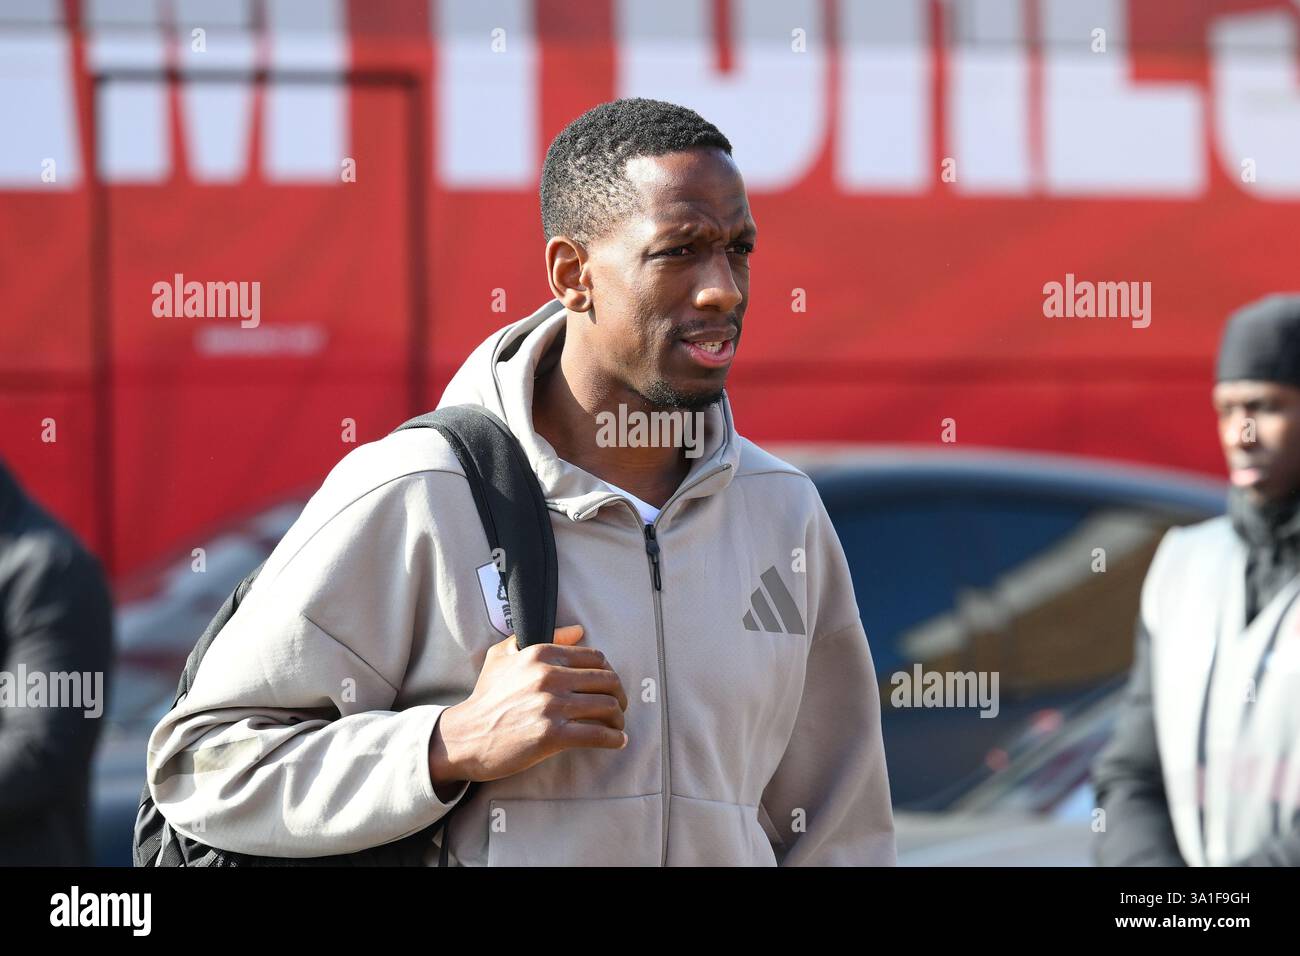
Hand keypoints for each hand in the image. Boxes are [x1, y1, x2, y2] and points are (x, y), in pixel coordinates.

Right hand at [428, 625, 627, 795]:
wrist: (466, 736)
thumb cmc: (486, 697)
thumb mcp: (503, 655)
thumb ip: (542, 639)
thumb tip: (578, 630)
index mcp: (540, 653)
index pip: (595, 657)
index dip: (609, 672)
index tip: (609, 686)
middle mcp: (549, 676)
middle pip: (608, 681)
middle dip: (620, 696)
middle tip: (619, 707)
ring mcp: (551, 706)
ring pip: (607, 707)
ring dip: (618, 719)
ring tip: (617, 727)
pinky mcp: (552, 735)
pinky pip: (597, 734)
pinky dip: (613, 739)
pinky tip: (617, 742)